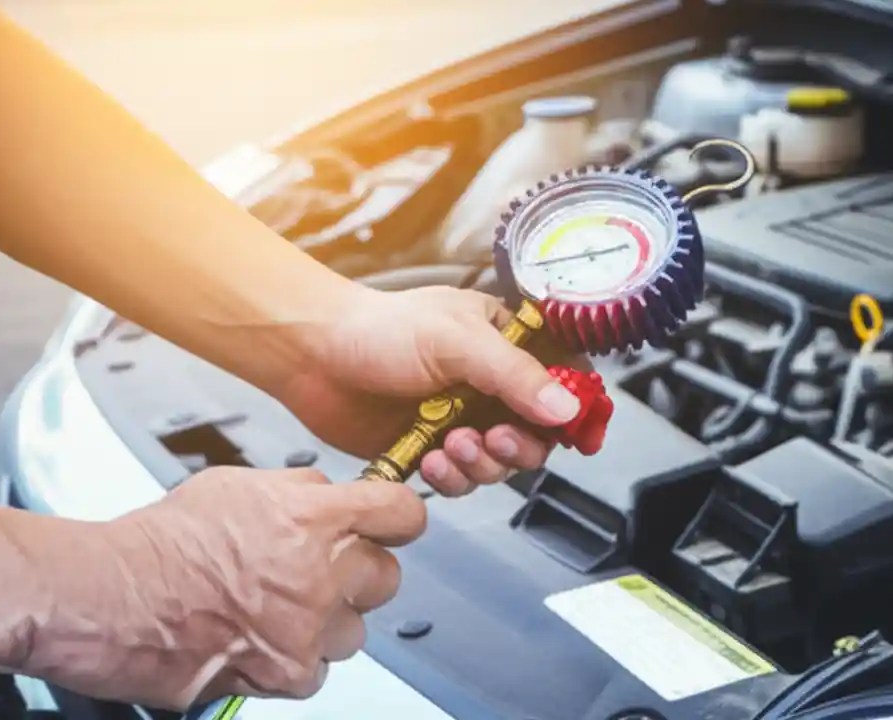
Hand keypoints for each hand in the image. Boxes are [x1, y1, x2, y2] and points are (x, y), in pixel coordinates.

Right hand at [15, 467, 426, 709]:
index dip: (399, 518)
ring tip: (278, 611)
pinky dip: (297, 661)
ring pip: (356, 629)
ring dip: (328, 623)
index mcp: (312, 517)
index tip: (393, 523)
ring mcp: (307, 627)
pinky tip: (260, 640)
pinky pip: (320, 670)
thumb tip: (332, 492)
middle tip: (322, 574)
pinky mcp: (288, 673)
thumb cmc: (160, 542)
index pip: (401, 513)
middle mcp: (320, 572)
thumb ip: (297, 489)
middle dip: (359, 574)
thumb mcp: (236, 485)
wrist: (108, 599)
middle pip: (387, 576)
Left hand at [280, 285, 582, 496]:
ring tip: (454, 445)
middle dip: (521, 446)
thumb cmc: (379, 328)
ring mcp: (461, 418)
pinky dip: (453, 477)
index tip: (580, 434)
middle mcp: (489, 385)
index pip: (563, 378)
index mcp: (505, 344)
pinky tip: (432, 460)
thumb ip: (515, 376)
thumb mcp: (457, 340)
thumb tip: (567, 407)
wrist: (312, 355)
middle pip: (537, 433)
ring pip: (501, 463)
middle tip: (496, 439)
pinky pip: (461, 479)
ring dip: (484, 463)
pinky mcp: (431, 449)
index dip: (577, 409)